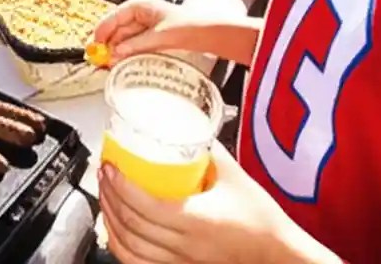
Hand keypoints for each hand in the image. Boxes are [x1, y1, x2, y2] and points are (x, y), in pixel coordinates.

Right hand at [92, 0, 197, 59]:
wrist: (206, 33)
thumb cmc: (186, 27)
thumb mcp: (159, 36)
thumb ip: (136, 45)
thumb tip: (115, 53)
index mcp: (139, 6)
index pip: (113, 17)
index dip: (102, 31)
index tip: (93, 46)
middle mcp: (139, 13)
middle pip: (116, 29)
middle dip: (108, 44)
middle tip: (100, 60)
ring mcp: (143, 24)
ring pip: (124, 38)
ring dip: (117, 50)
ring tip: (110, 64)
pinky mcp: (149, 36)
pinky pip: (132, 44)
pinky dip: (127, 52)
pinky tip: (122, 61)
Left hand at [98, 142, 337, 263]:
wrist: (276, 253)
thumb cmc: (261, 221)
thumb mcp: (235, 176)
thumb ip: (210, 151)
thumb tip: (190, 129)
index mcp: (194, 221)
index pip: (143, 205)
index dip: (120, 185)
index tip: (110, 166)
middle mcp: (182, 246)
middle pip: (130, 224)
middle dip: (109, 196)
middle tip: (104, 174)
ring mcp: (178, 262)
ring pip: (128, 246)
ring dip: (110, 220)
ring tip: (105, 197)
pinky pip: (138, 263)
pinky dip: (120, 246)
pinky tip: (114, 231)